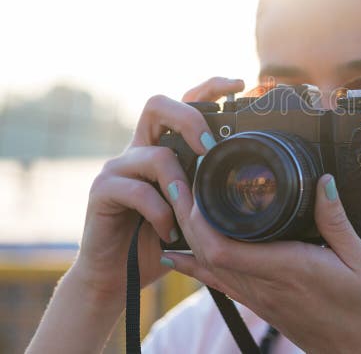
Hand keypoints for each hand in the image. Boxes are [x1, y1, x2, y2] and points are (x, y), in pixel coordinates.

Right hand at [71, 77, 244, 304]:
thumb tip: (256, 179)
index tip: (240, 84)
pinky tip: (169, 231)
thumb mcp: (196, 210)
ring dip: (180, 186)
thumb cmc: (162, 242)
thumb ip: (212, 188)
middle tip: (211, 148)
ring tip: (189, 214)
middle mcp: (139, 149)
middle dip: (189, 119)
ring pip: (155, 154)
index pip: (184, 103)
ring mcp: (118, 167)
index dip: (210, 87)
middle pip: (158, 104)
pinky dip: (160, 212)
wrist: (118, 276)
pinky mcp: (102, 191)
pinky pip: (138, 190)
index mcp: (164, 147)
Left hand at [163, 174, 360, 353]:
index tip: (194, 186)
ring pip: (209, 268)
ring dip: (189, 235)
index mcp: (290, 270)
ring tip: (178, 202)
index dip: (200, 219)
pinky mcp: (264, 306)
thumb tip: (323, 182)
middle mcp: (267, 287)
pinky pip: (221, 283)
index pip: (225, 249)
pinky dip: (197, 264)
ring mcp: (262, 299)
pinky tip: (181, 254)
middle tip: (175, 180)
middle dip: (186, 217)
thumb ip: (337, 221)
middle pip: (207, 253)